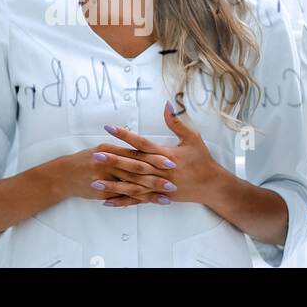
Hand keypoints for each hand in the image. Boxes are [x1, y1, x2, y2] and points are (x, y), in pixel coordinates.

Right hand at [45, 143, 176, 204]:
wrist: (64, 175)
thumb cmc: (86, 160)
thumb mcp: (102, 150)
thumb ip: (121, 150)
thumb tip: (142, 146)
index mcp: (110, 149)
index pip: (136, 152)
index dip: (154, 156)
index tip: (171, 159)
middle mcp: (107, 162)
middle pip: (136, 169)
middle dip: (157, 174)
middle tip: (174, 178)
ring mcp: (104, 179)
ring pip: (132, 185)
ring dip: (151, 190)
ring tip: (167, 194)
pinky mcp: (102, 192)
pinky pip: (123, 197)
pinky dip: (138, 200)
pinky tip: (151, 202)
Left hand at [100, 102, 231, 207]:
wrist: (211, 185)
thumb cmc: (202, 160)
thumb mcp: (192, 138)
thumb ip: (176, 122)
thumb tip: (167, 105)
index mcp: (166, 154)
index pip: (141, 143)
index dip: (125, 135)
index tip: (110, 128)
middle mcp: (159, 170)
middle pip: (133, 164)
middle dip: (114, 159)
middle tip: (96, 154)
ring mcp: (158, 185)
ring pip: (132, 185)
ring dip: (113, 183)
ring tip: (95, 180)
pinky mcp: (157, 196)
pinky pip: (137, 200)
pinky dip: (122, 201)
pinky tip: (106, 200)